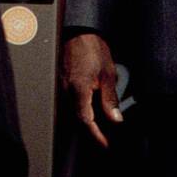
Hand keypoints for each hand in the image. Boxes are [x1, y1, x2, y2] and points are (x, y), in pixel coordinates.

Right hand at [61, 33, 122, 147]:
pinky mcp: (61, 84)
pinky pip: (70, 103)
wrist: (77, 31)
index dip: (96, 136)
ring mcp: (61, 88)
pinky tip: (92, 111)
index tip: (106, 145)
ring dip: (87, 122)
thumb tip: (115, 120)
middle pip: (77, 120)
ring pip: (73, 113)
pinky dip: (81, 110)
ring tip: (102, 127)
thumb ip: (110, 99)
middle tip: (107, 139)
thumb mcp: (107, 74)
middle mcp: (66, 91)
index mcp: (78, 89)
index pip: (85, 121)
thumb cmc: (92, 48)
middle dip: (92, 132)